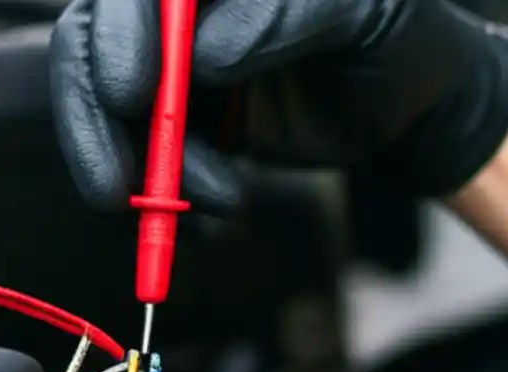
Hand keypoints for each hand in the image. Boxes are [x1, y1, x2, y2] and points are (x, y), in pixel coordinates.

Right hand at [50, 0, 507, 210]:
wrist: (413, 106)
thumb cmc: (399, 38)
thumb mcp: (360, 13)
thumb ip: (284, 15)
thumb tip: (205, 56)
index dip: (117, 39)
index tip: (132, 97)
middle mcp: (182, 12)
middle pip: (94, 47)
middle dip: (97, 121)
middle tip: (116, 188)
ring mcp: (173, 67)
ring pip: (108, 114)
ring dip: (147, 174)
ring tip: (220, 200)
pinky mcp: (180, 123)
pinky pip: (142, 162)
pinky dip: (168, 202)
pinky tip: (216, 215)